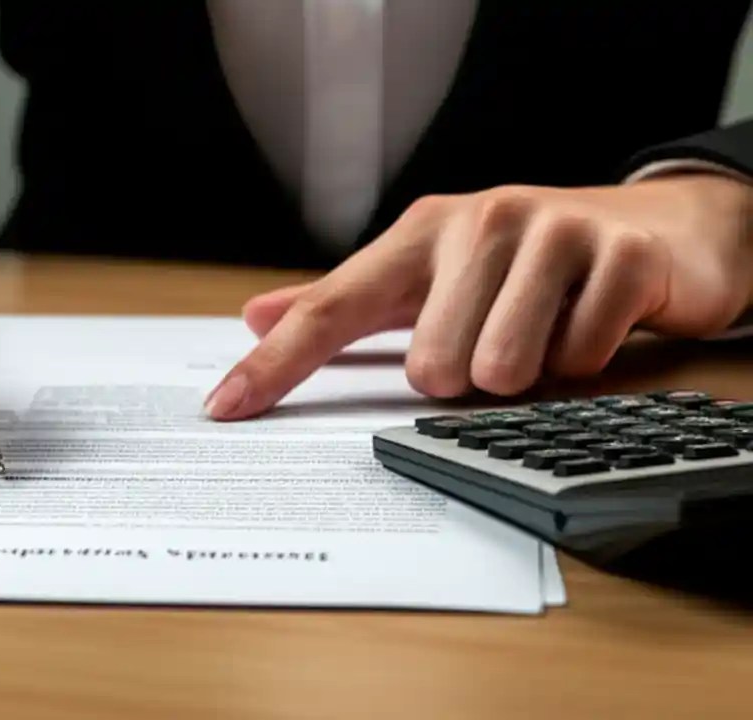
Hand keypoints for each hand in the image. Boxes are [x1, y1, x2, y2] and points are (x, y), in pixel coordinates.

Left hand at [207, 174, 752, 418]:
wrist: (654, 229)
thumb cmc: (520, 263)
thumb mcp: (427, 274)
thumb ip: (342, 301)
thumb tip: (253, 316)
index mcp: (419, 233)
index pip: (330, 308)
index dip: (275, 364)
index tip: (224, 410)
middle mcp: (477, 222)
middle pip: (431, 368)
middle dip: (469, 377)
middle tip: (498, 338)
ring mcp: (551, 230)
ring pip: (504, 369)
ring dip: (528, 373)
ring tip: (546, 329)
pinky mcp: (618, 254)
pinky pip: (580, 359)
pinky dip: (585, 362)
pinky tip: (590, 320)